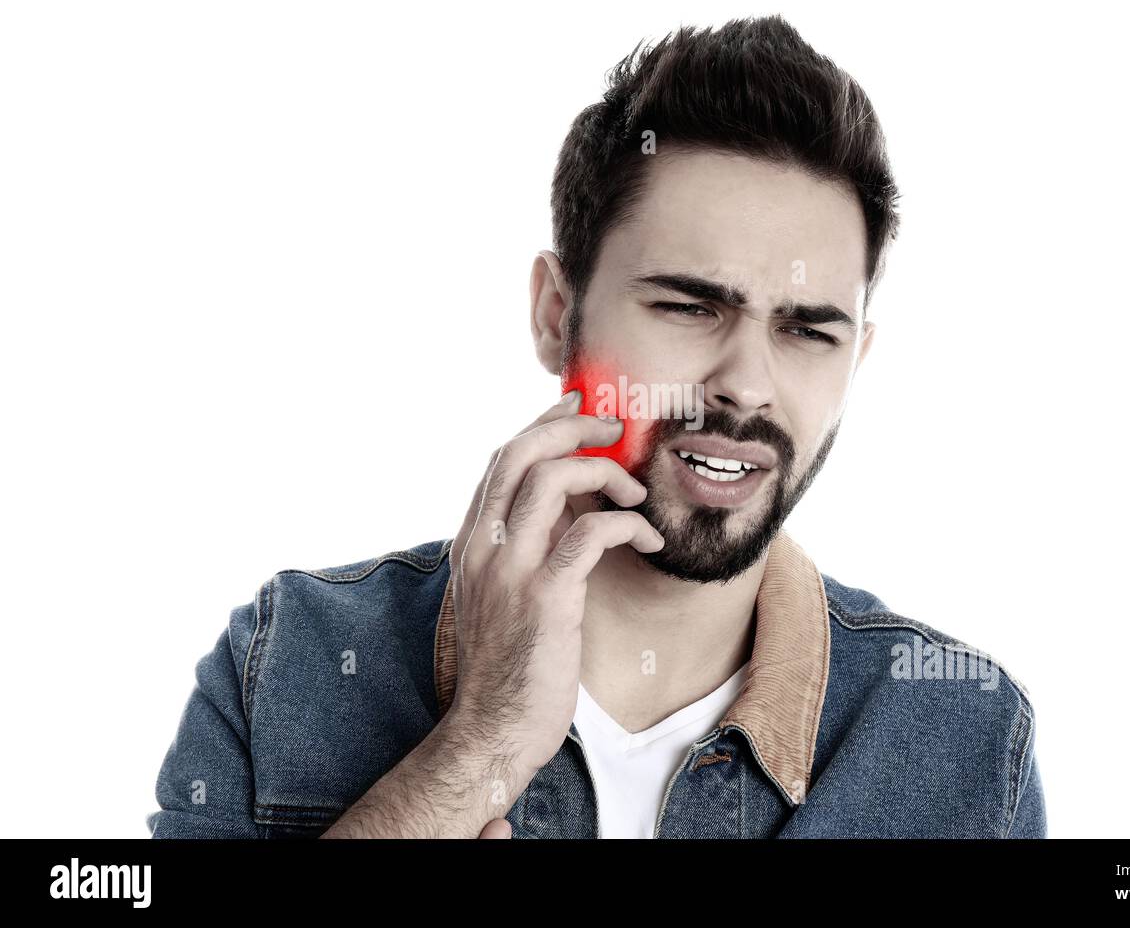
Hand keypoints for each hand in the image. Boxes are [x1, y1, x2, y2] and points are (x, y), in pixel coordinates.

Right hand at [444, 390, 663, 779]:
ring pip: (551, 478)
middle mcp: (483, 546)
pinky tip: (647, 540)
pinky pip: (590, 534)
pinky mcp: (546, 598)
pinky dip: (627, 524)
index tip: (579, 411)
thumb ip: (517, 550)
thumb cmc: (507, 666)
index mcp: (471, 541)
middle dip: (573, 426)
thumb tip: (560, 512)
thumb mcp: (498, 596)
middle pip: (521, 452)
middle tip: (614, 428)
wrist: (493, 729)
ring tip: (635, 492)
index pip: (501, 459)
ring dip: (604, 472)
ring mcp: (511, 570)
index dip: (543, 425)